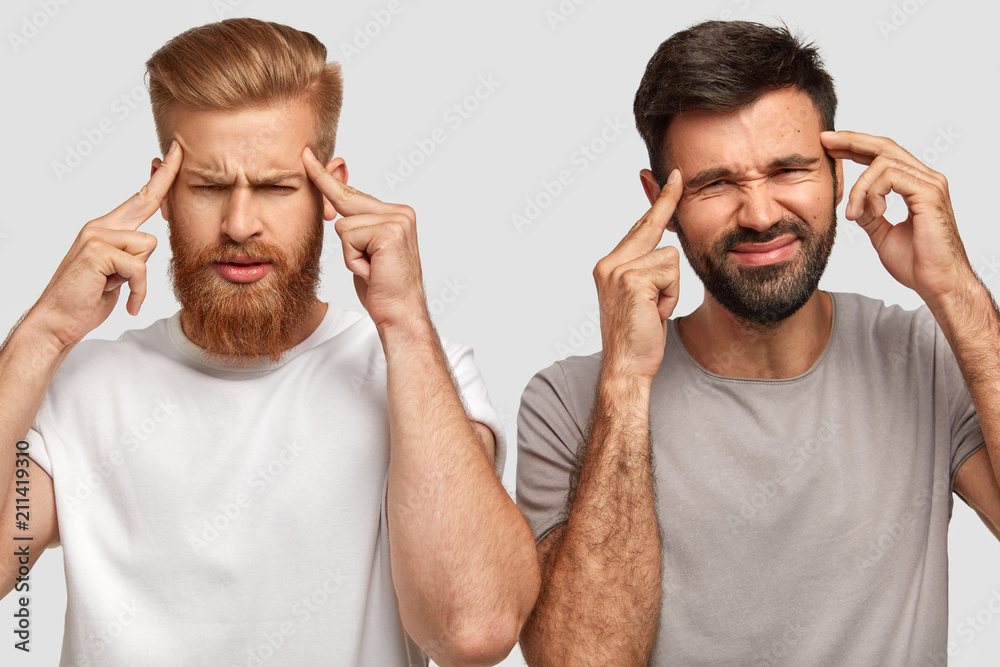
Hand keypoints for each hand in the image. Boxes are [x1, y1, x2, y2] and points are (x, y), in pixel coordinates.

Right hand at [31, 141, 182, 349]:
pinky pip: (139, 269)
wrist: (58, 320)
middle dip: (165, 178)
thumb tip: (150, 242)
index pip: (140, 198)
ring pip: (148, 246)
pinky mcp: (98, 252)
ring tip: (117, 287)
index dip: (160, 177)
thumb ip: (133, 254)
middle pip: (146, 200)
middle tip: (178, 149)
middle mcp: (100, 226)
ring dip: (140, 276)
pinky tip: (125, 302)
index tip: (174, 153)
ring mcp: (97, 237)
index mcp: (106, 228)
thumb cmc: (88, 299)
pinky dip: (137, 291)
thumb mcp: (118, 273)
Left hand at [302, 147, 427, 333]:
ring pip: (343, 225)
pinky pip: (349, 238)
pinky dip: (354, 260)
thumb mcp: (364, 252)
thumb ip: (355, 227)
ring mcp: (397, 220)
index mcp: (396, 214)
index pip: (354, 193)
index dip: (327, 178)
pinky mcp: (390, 232)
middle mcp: (400, 212)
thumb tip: (333, 208)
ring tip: (371, 270)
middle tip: (314, 177)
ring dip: (350, 254)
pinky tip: (372, 271)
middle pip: (346, 200)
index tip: (307, 156)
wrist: (400, 314)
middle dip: (331, 200)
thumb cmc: (382, 288)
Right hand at [593, 169, 682, 385]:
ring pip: (669, 258)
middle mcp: (609, 263)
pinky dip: (670, 297)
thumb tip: (665, 248)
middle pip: (651, 227)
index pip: (638, 228)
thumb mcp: (642, 297)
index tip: (668, 177)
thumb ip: (646, 270)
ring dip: (672, 288)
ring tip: (655, 311)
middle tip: (676, 175)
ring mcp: (617, 270)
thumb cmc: (638, 337)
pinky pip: (670, 273)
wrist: (626, 366)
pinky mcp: (632, 280)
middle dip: (666, 203)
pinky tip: (655, 313)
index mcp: (609, 266)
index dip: (657, 203)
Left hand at [821, 131, 977, 309]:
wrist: (936, 284)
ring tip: (854, 213)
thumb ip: (870, 214)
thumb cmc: (917, 263)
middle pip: (885, 146)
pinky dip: (872, 193)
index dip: (857, 147)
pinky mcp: (928, 194)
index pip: (884, 156)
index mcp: (916, 186)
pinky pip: (890, 177)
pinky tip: (871, 213)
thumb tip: (856, 204)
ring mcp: (930, 184)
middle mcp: (926, 179)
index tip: (830, 146)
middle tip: (826, 141)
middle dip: (852, 142)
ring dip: (859, 187)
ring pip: (883, 163)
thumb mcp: (882, 233)